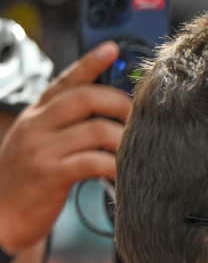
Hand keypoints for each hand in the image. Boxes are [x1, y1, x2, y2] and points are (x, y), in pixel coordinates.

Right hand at [0, 43, 128, 255]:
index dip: (89, 62)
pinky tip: (122, 172)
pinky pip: (93, 162)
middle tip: (138, 119)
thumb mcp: (39, 142)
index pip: (65, 80)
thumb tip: (107, 112)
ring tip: (133, 151)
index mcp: (36, 114)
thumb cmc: (29, 178)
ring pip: (96, 130)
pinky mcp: (50, 174)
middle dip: (120, 104)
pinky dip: (114, 165)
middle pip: (85, 98)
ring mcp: (41, 149)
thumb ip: (64, 125)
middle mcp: (36, 125)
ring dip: (124, 139)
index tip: (112, 48)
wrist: (0, 215)